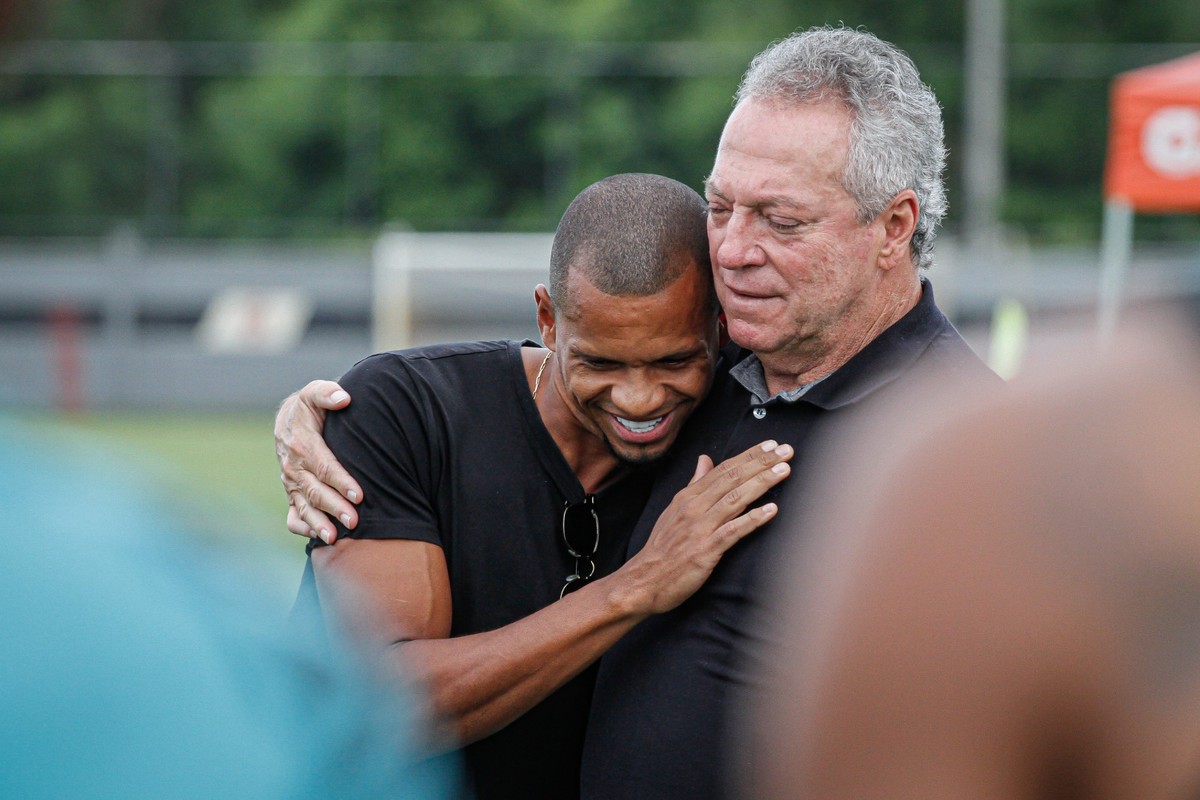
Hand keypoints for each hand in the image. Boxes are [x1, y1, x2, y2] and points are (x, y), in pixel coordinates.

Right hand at [275, 380, 362, 543]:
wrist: (290, 420)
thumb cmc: (310, 407)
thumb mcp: (316, 393)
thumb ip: (327, 393)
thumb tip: (344, 397)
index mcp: (302, 444)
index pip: (324, 466)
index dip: (341, 481)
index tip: (359, 494)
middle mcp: (293, 467)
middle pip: (315, 491)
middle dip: (335, 507)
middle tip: (355, 521)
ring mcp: (291, 483)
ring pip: (304, 507)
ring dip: (319, 523)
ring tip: (334, 538)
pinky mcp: (291, 493)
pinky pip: (293, 516)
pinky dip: (303, 527)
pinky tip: (318, 537)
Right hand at [618, 440, 791, 614]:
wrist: (644, 580)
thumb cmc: (662, 549)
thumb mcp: (674, 509)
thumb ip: (694, 484)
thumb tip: (704, 460)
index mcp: (688, 497)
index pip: (724, 469)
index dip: (749, 455)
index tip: (770, 445)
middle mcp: (695, 507)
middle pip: (733, 478)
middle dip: (761, 462)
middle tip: (785, 450)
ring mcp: (700, 528)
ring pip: (736, 498)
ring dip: (762, 482)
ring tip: (783, 470)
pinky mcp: (706, 550)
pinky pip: (733, 531)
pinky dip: (752, 519)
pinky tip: (771, 510)